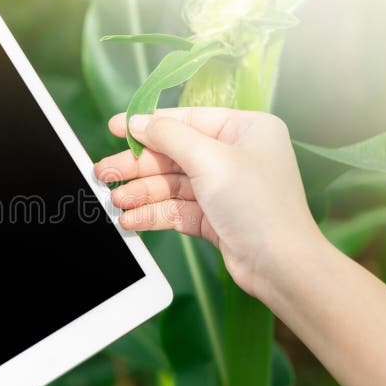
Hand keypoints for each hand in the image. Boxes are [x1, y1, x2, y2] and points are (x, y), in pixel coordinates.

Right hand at [94, 107, 322, 299]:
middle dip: (138, 166)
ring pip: (171, 184)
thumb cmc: (259, 206)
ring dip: (142, 193)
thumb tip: (138, 122)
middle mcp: (234, 155)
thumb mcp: (210, 160)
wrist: (281, 266)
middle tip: (104, 172)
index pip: (187, 120)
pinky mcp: (214, 216)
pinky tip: (131, 220)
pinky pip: (176, 208)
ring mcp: (224, 187)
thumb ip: (169, 137)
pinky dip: (154, 213)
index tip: (116, 128)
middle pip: (173, 154)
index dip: (148, 124)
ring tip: (115, 202)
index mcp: (245, 129)